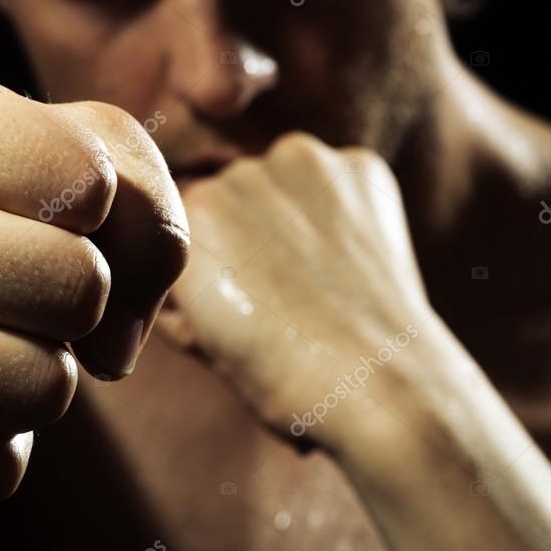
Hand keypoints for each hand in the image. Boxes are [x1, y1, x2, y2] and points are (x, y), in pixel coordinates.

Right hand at [0, 71, 187, 509]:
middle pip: (78, 288)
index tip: (41, 208)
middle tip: (14, 285)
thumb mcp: (60, 152)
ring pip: (44, 389)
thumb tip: (115, 347)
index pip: (90, 181)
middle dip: (78, 296)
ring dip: (41, 374)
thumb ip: (140, 204)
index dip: (96, 206)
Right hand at [158, 132, 448, 448]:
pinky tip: (353, 258)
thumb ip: (179, 297)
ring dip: (295, 211)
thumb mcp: (202, 342)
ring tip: (319, 272)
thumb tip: (176, 289)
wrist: (375, 387)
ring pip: (286, 178)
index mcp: (188, 217)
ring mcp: (302, 163)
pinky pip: (341, 180)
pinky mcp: (360, 167)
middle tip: (278, 282)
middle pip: (236, 192)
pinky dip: (346, 208)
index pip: (187, 220)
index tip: (234, 291)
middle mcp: (237, 174)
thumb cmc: (279, 377)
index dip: (210, 257)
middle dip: (250, 225)